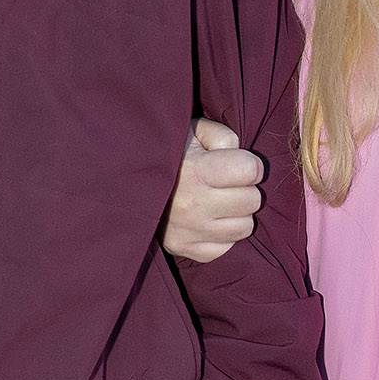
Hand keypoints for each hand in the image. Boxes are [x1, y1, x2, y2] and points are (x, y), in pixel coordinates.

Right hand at [162, 118, 262, 263]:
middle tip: (225, 183)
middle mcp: (194, 205)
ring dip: (237, 213)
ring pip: (244, 227)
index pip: (250, 170)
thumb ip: (220, 135)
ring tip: (219, 201)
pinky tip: (209, 219)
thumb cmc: (167, 153)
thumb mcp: (190, 131)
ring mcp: (190, 231)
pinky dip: (223, 234)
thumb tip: (239, 153)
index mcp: (196, 172)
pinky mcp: (185, 249)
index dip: (249, 163)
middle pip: (252, 200)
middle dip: (244, 188)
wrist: (126, 181)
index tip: (236, 162)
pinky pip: (226, 246)